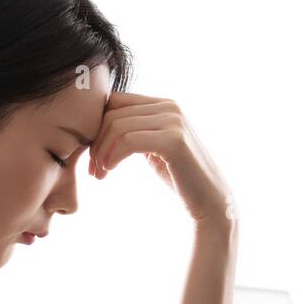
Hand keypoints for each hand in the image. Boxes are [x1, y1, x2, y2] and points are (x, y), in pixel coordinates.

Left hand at [88, 92, 235, 227]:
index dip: (96, 126)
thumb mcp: (153, 148)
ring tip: (99, 174)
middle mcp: (170, 106)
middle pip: (112, 113)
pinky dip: (112, 156)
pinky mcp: (174, 140)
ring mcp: (174, 121)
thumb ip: (135, 131)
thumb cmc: (180, 178)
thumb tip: (100, 125)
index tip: (92, 155)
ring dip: (101, 152)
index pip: (115, 101)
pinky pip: (128, 141)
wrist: (210, 202)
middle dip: (96, 142)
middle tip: (92, 170)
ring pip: (117, 126)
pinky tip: (109, 170)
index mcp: (164, 104)